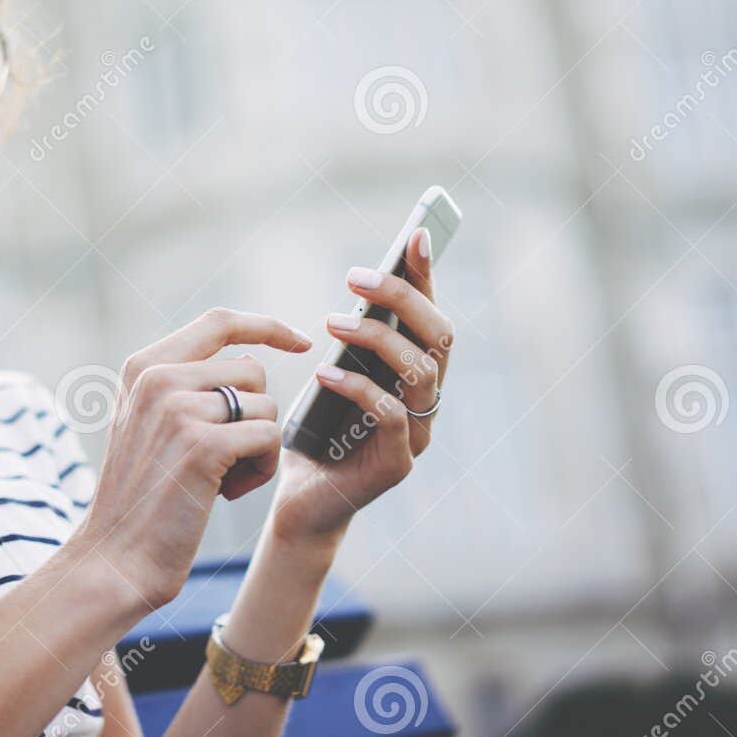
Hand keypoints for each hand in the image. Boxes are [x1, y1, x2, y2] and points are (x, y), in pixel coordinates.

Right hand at [73, 308, 312, 610]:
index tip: (300, 340)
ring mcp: (178, 409)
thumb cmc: (144, 496)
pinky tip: (228, 493)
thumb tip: (252, 358)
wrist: (116, 558)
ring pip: (265, 405)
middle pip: (252, 371)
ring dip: (259, 447)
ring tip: (223, 479)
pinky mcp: (203, 445)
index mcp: (144, 366)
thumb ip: (187, 384)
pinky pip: (268, 437)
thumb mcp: (150, 423)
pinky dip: (262, 468)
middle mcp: (158, 378)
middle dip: (256, 414)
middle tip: (226, 459)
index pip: (220, 322)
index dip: (267, 326)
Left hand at [270, 227, 455, 544]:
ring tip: (333, 323)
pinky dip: (359, 388)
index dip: (427, 276)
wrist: (299, 502)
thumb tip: (359, 287)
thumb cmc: (315, 434)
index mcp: (414, 375)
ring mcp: (417, 434)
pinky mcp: (397, 464)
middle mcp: (426, 401)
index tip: (415, 234)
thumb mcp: (331, 376)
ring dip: (377, 339)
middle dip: (401, 298)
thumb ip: (349, 341)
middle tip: (355, 277)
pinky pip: (390, 415)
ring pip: (420, 371)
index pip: (430, 316)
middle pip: (437, 336)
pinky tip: (325, 375)